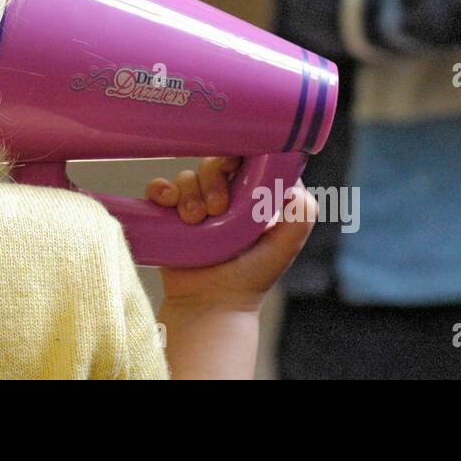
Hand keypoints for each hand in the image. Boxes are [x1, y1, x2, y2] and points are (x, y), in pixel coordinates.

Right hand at [146, 159, 317, 312]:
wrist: (211, 304)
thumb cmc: (250, 278)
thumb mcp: (285, 246)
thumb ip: (301, 214)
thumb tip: (294, 182)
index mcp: (250, 197)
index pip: (242, 159)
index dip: (237, 156)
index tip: (234, 168)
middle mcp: (223, 197)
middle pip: (213, 163)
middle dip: (212, 179)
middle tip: (217, 209)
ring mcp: (194, 205)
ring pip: (186, 176)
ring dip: (189, 192)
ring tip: (194, 220)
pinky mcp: (169, 216)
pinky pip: (160, 188)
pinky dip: (161, 189)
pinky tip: (168, 202)